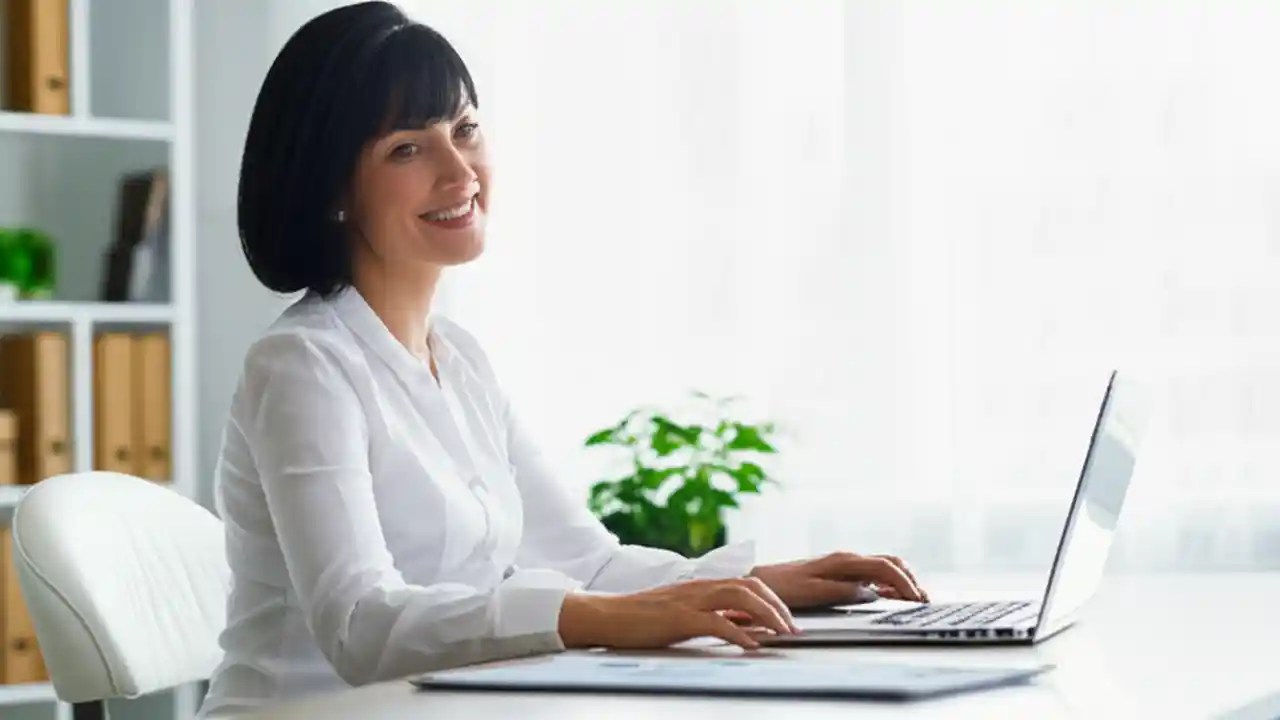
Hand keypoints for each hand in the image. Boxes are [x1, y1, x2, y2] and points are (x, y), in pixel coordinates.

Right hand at [558, 577, 801, 649]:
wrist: (607, 614)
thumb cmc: (642, 618)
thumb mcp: (684, 614)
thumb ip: (713, 616)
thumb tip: (745, 628)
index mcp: (702, 585)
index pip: (747, 584)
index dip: (772, 600)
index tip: (788, 620)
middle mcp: (700, 587)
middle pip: (751, 587)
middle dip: (778, 607)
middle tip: (794, 629)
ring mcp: (690, 600)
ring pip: (740, 598)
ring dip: (767, 615)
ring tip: (783, 634)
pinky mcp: (680, 618)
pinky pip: (717, 623)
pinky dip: (739, 634)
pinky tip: (752, 646)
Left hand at [749, 552, 928, 608]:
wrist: (760, 579)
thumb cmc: (783, 586)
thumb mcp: (813, 592)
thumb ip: (843, 591)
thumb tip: (870, 593)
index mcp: (843, 561)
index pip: (885, 567)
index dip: (905, 583)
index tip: (916, 600)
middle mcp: (847, 558)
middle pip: (891, 562)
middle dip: (910, 579)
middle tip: (922, 601)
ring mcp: (845, 563)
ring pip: (884, 566)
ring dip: (902, 580)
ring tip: (913, 599)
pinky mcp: (841, 571)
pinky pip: (873, 572)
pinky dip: (889, 582)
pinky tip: (891, 595)